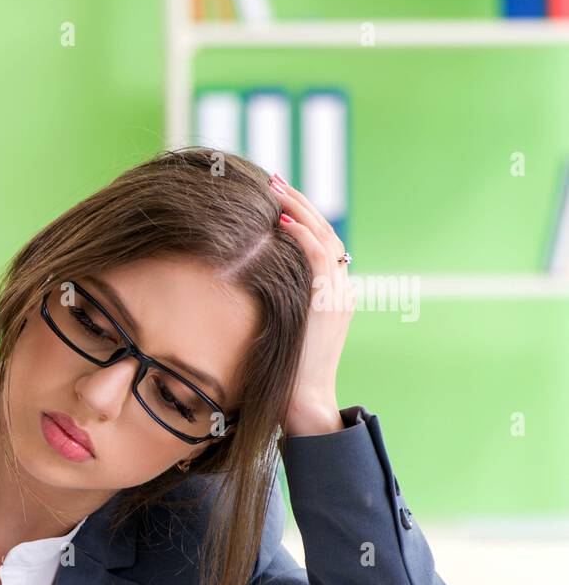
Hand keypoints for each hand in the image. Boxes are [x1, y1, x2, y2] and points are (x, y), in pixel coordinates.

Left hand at [272, 172, 355, 436]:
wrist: (303, 404)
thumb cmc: (281, 376)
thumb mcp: (278, 331)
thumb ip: (273, 305)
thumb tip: (243, 286)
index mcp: (332, 294)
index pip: (321, 244)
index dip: (300, 217)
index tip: (274, 199)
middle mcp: (341, 289)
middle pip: (326, 232)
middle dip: (300, 203)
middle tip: (272, 180)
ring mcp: (338, 295)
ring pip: (325, 237)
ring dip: (300, 209)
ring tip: (274, 189)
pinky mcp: (329, 303)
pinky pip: (321, 258)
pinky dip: (302, 235)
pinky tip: (281, 221)